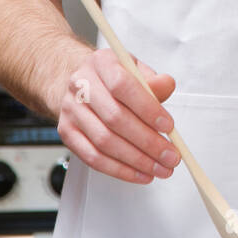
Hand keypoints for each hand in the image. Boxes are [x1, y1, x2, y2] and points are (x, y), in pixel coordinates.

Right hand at [56, 47, 177, 183]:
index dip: (147, 108)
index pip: (122, 85)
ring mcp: (71, 111)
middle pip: (115, 119)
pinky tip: (140, 173)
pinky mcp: (67, 133)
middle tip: (170, 156)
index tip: (168, 127)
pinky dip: (119, 169)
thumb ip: (153, 81)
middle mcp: (81, 85)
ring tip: (160, 168)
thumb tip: (167, 86)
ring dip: (136, 160)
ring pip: (104, 142)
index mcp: (101, 63)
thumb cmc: (113, 78)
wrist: (80, 84)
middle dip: (147, 142)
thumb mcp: (135, 69)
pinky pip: (93, 157)